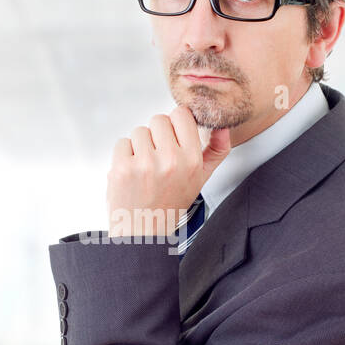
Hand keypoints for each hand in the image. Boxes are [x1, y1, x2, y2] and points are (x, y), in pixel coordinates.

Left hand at [107, 106, 230, 237]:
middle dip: (157, 135)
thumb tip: (222, 127)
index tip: (173, 136)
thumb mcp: (200, 178)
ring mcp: (144, 163)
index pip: (181, 114)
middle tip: (158, 157)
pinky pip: (122, 142)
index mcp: (191, 160)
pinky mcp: (122, 167)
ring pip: (139, 131)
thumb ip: (216, 151)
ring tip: (145, 167)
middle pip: (159, 119)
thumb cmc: (170, 203)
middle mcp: (169, 160)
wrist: (144, 230)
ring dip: (140, 145)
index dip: (176, 123)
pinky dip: (124, 155)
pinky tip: (132, 171)